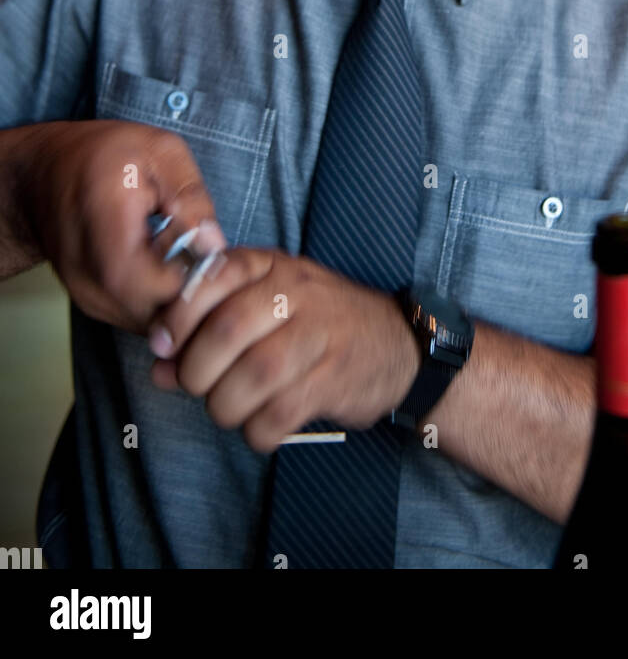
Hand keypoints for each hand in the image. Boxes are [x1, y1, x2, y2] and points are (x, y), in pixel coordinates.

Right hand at [13, 119, 226, 331]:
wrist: (40, 175)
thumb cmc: (101, 156)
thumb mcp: (158, 151)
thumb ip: (190, 195)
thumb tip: (214, 243)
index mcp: (106, 225)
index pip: (158, 284)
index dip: (196, 277)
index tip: (211, 252)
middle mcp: (89, 273)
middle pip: (159, 312)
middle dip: (194, 291)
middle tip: (203, 254)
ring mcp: (87, 296)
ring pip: (151, 323)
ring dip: (178, 298)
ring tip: (181, 256)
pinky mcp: (92, 305)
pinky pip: (138, 318)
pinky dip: (160, 300)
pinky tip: (163, 266)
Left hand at [146, 249, 421, 450]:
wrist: (397, 344)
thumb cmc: (316, 323)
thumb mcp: (265, 306)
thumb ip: (209, 329)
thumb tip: (159, 367)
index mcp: (271, 267)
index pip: (212, 277)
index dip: (177, 316)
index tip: (163, 346)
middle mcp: (297, 292)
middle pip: (227, 330)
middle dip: (196, 371)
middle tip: (197, 386)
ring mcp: (320, 334)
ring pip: (252, 376)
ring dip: (225, 405)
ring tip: (230, 408)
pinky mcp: (335, 378)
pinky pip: (279, 414)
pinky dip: (257, 431)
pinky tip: (261, 426)